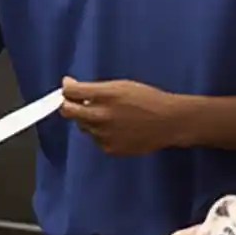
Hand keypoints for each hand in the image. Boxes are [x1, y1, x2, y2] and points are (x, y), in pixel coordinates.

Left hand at [59, 77, 189, 155]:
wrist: (169, 122)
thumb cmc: (147, 99)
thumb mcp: (121, 85)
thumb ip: (93, 88)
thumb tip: (69, 85)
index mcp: (106, 95)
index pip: (71, 92)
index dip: (66, 88)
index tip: (68, 86)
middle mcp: (102, 116)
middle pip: (68, 111)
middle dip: (67, 105)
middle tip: (74, 101)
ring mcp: (105, 135)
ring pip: (83, 126)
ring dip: (88, 119)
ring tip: (110, 115)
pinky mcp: (110, 149)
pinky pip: (96, 139)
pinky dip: (100, 133)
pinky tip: (118, 128)